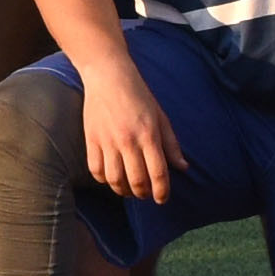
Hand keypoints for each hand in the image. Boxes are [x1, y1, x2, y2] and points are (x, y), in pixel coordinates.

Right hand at [77, 63, 179, 207]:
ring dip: (124, 191)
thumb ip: (171, 144)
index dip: (162, 192)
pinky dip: (104, 180)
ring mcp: (108, 141)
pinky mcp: (91, 140)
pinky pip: (96, 170)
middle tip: (146, 194)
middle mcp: (128, 141)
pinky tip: (112, 178)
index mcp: (149, 135)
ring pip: (115, 180)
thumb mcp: (161, 117)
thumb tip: (182, 167)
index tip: (162, 199)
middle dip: (143, 194)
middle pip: (137, 181)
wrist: (108, 76)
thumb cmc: (138, 95)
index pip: (158, 173)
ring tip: (129, 190)